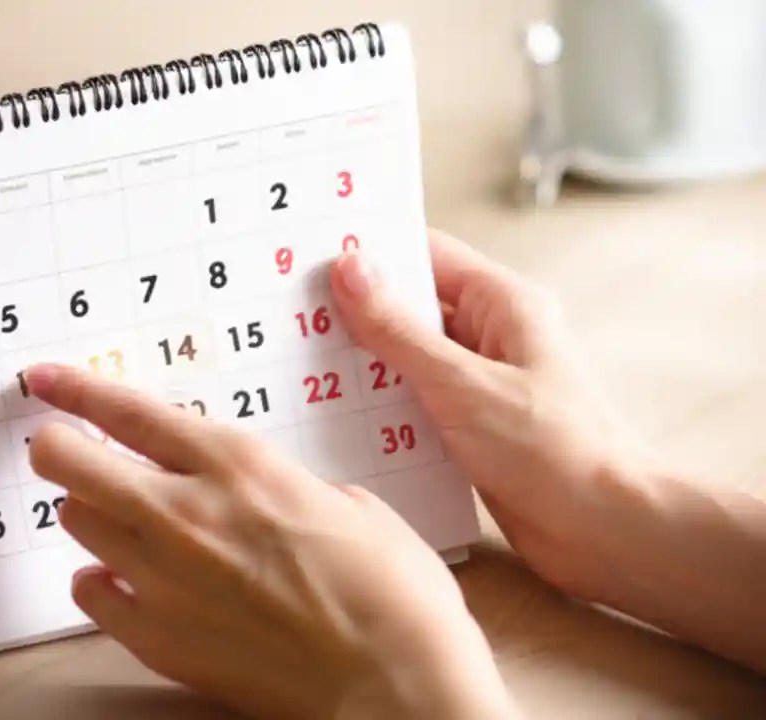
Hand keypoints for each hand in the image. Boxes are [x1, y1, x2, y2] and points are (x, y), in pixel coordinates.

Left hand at [24, 364, 514, 718]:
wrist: (398, 684)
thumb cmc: (393, 594)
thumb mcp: (349, 502)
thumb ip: (283, 485)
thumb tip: (260, 493)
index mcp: (238, 465)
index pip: (126, 411)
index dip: (74, 390)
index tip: (45, 381)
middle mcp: (186, 513)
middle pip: (70, 463)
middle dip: (57, 446)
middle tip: (65, 447)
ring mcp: (163, 579)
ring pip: (77, 523)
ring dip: (93, 512)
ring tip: (126, 520)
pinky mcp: (158, 639)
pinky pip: (91, 595)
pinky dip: (101, 582)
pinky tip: (129, 582)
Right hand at [328, 230, 651, 600]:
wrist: (606, 532)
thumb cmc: (555, 451)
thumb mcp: (463, 385)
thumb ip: (399, 330)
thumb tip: (351, 268)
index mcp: (503, 304)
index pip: (425, 254)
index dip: (369, 253)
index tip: (308, 259)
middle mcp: (491, 335)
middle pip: (409, 305)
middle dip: (353, 312)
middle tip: (288, 317)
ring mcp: (480, 382)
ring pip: (405, 357)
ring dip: (361, 365)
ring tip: (298, 367)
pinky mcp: (471, 426)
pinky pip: (412, 402)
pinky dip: (377, 408)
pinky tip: (335, 419)